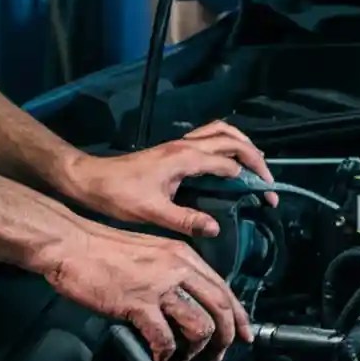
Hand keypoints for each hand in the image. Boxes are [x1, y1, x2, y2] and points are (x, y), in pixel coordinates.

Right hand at [42, 222, 252, 360]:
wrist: (71, 244)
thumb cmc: (106, 250)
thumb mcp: (153, 252)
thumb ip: (175, 273)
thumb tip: (190, 303)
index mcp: (184, 256)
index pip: (223, 288)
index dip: (238, 315)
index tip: (245, 334)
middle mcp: (178, 268)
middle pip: (220, 308)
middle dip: (226, 337)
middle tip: (219, 355)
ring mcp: (159, 285)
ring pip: (200, 325)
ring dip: (196, 350)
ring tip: (185, 359)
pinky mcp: (137, 303)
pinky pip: (165, 337)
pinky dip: (166, 353)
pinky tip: (161, 357)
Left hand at [60, 120, 277, 236]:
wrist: (91, 179)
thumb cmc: (118, 195)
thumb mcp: (152, 212)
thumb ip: (186, 220)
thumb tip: (216, 229)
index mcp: (185, 158)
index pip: (230, 164)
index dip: (253, 180)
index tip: (266, 199)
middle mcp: (186, 145)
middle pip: (233, 140)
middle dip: (256, 158)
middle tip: (268, 182)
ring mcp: (180, 144)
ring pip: (221, 131)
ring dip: (243, 144)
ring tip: (256, 165)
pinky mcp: (174, 149)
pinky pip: (209, 136)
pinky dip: (226, 144)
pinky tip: (229, 161)